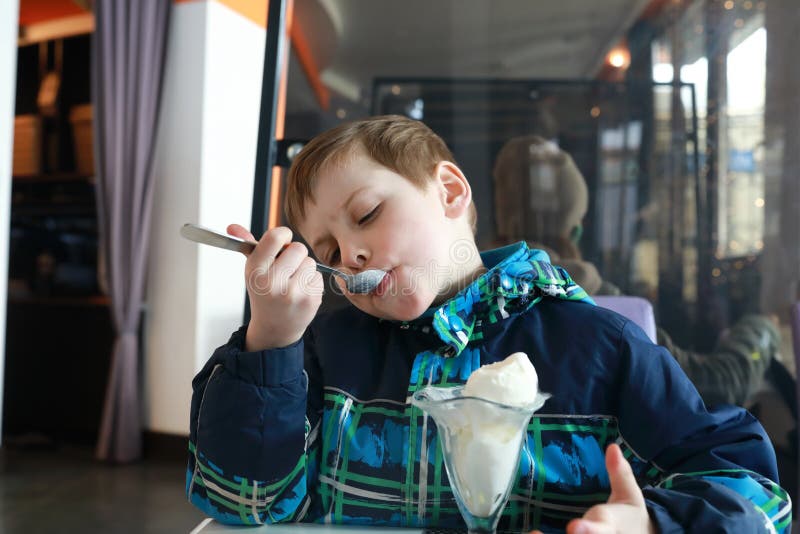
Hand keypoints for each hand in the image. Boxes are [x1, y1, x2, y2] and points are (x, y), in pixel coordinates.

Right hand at [228, 224, 322, 350]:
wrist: (275, 329)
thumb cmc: (264, 294)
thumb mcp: (252, 271)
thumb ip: (247, 246)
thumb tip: (233, 226)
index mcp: (255, 271)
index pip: (274, 237)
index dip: (283, 234)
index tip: (283, 240)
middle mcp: (272, 283)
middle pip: (298, 248)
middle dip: (295, 254)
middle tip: (287, 267)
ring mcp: (292, 293)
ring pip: (310, 262)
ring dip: (304, 269)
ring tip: (292, 283)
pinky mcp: (310, 300)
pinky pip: (318, 276)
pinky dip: (312, 282)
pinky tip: (300, 293)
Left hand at [530, 444, 654, 533]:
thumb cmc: (629, 517)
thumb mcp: (629, 495)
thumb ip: (620, 474)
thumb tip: (613, 447)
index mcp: (611, 527)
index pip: (601, 529)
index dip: (588, 530)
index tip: (573, 526)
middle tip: (549, 530)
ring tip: (533, 533)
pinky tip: (532, 533)